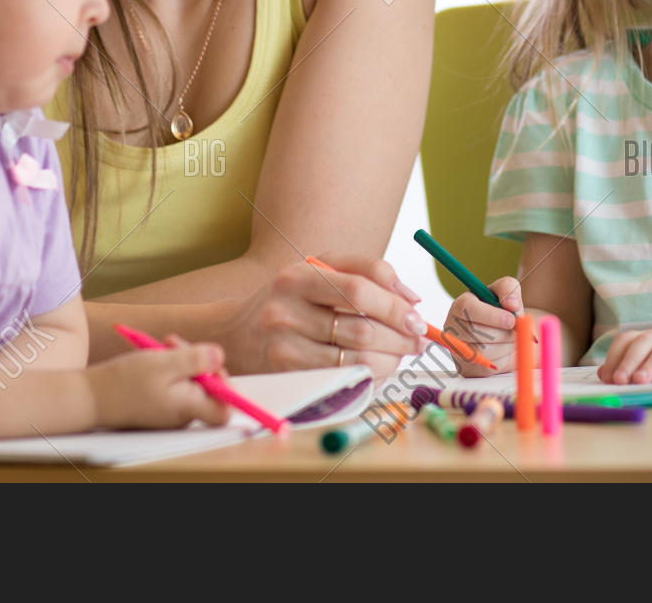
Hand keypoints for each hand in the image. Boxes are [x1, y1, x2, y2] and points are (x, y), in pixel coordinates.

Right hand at [86, 337, 230, 428]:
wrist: (91, 398)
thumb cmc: (125, 381)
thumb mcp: (163, 363)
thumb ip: (195, 360)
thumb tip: (220, 356)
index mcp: (188, 407)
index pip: (225, 409)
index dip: (227, 387)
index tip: (211, 365)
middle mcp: (183, 414)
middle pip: (209, 390)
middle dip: (199, 362)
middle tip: (177, 344)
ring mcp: (171, 411)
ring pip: (191, 383)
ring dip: (182, 361)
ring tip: (163, 344)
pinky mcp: (159, 405)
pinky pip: (176, 386)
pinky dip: (171, 369)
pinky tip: (156, 356)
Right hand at [225, 255, 428, 377]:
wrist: (234, 333)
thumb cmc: (288, 300)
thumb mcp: (317, 271)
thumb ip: (365, 271)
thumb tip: (410, 297)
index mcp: (297, 276)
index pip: (358, 289)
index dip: (395, 305)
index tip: (416, 316)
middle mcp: (286, 310)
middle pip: (362, 328)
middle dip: (400, 337)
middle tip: (417, 340)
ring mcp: (284, 346)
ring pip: (356, 359)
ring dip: (390, 360)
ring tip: (400, 354)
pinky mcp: (288, 375)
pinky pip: (343, 379)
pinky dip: (370, 376)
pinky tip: (377, 368)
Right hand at [441, 277, 522, 376]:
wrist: (508, 336)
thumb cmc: (504, 311)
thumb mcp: (507, 291)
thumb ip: (509, 288)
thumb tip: (511, 304)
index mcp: (461, 305)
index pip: (468, 309)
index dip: (492, 315)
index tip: (511, 319)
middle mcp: (453, 326)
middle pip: (476, 332)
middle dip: (502, 332)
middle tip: (514, 329)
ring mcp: (458, 348)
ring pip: (485, 350)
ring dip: (505, 344)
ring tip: (508, 338)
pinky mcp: (467, 367)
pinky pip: (488, 366)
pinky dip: (502, 358)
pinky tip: (503, 349)